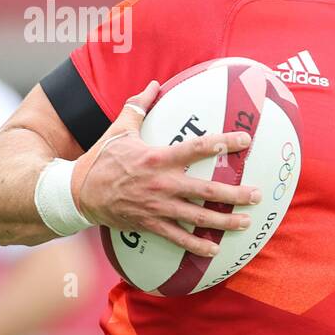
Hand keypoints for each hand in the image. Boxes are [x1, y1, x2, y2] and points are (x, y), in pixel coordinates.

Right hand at [70, 81, 261, 256]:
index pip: (196, 147)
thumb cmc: (101, 158)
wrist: (76, 192)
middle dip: (235, 193)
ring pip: (197, 217)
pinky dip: (196, 246)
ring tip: (246, 221)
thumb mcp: (119, 129)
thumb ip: (139, 106)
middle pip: (206, 190)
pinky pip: (177, 238)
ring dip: (224, 221)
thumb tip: (155, 84)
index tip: (246, 140)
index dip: (223, 143)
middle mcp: (161, 184)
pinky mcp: (149, 224)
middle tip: (258, 194)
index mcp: (157, 158)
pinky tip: (215, 250)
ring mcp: (157, 207)